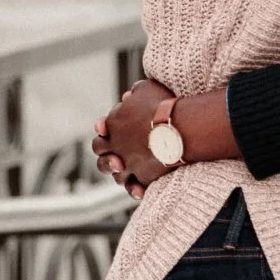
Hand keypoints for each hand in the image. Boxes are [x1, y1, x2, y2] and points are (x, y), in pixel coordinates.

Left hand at [93, 79, 173, 197]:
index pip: (100, 130)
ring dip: (120, 173)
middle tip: (118, 154)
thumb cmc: (163, 104)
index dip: (104, 130)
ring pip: (116, 175)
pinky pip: (135, 187)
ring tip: (131, 169)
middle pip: (101, 155)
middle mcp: (116, 147)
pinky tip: (140, 190)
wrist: (179, 127)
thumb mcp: (147, 88)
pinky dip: (136, 190)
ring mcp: (128, 164)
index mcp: (113, 124)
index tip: (109, 129)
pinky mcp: (143, 177)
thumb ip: (135, 92)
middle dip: (107, 155)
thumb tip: (129, 96)